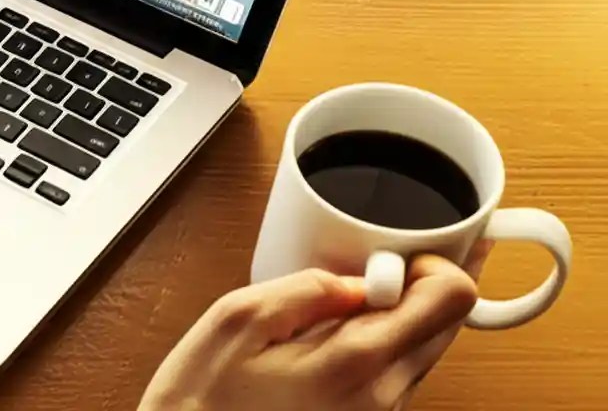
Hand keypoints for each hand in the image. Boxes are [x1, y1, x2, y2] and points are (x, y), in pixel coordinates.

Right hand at [138, 248, 489, 410]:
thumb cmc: (203, 400)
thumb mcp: (237, 319)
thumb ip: (305, 289)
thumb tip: (354, 280)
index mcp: (354, 362)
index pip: (450, 298)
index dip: (432, 263)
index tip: (392, 256)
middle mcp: (381, 397)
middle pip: (447, 323)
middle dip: (418, 286)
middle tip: (370, 270)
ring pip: (424, 348)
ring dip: (397, 318)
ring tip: (339, 311)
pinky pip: (398, 374)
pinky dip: (381, 346)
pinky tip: (333, 340)